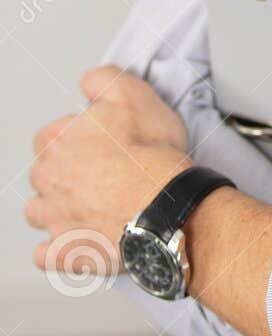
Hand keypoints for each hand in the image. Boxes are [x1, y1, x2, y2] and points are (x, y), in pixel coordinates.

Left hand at [25, 65, 192, 278]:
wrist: (168, 206)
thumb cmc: (153, 155)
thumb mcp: (136, 95)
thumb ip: (104, 80)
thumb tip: (89, 83)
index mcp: (57, 141)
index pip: (49, 136)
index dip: (75, 138)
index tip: (98, 144)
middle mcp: (48, 178)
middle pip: (44, 173)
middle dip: (65, 173)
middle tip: (100, 174)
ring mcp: (54, 218)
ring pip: (39, 212)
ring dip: (56, 210)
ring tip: (88, 207)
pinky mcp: (67, 251)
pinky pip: (46, 254)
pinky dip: (57, 249)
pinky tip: (75, 241)